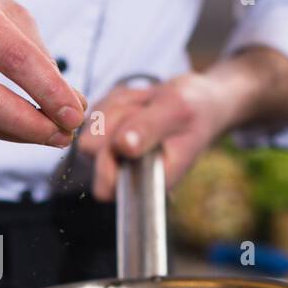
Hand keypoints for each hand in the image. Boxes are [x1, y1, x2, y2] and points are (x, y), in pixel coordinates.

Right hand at [0, 0, 84, 145]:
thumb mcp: (5, 8)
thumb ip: (38, 55)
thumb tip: (72, 105)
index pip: (11, 57)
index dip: (48, 91)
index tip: (76, 114)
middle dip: (30, 125)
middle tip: (64, 136)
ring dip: (16, 132)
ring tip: (48, 132)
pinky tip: (14, 125)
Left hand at [78, 72, 229, 200]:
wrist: (198, 101)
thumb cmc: (193, 110)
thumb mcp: (177, 112)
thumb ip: (149, 129)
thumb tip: (123, 146)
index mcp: (146, 183)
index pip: (105, 188)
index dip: (109, 160)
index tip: (130, 135)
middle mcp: (124, 173)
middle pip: (89, 149)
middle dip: (115, 119)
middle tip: (145, 110)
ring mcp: (111, 152)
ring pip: (91, 125)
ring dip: (118, 106)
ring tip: (147, 106)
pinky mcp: (104, 132)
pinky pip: (94, 109)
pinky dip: (115, 99)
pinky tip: (140, 102)